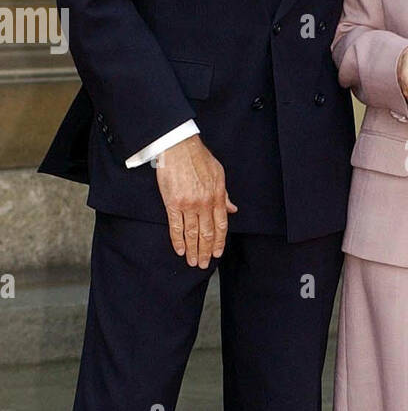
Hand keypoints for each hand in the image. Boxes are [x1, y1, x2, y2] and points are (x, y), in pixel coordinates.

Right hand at [155, 136, 237, 266]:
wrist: (179, 146)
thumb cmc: (198, 157)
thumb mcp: (219, 174)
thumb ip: (225, 195)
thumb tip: (232, 210)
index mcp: (217, 196)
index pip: (221, 225)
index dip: (220, 242)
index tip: (218, 253)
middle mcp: (205, 203)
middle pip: (207, 233)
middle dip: (207, 251)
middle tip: (205, 264)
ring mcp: (189, 204)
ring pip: (192, 234)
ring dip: (193, 250)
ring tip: (193, 262)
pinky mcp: (173, 203)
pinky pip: (176, 227)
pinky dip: (178, 241)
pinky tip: (180, 250)